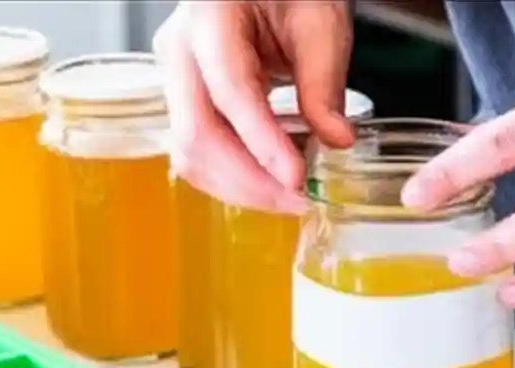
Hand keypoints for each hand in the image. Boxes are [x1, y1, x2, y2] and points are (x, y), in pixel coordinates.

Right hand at [153, 0, 353, 213]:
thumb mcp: (320, 21)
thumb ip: (324, 81)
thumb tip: (336, 140)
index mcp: (209, 16)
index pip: (230, 92)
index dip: (262, 143)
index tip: (296, 179)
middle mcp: (180, 49)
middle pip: (197, 135)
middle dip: (249, 180)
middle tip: (299, 201)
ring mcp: (178, 78)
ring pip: (192, 153)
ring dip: (242, 185)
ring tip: (292, 195)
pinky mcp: (190, 101)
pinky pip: (201, 150)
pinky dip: (236, 174)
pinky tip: (273, 179)